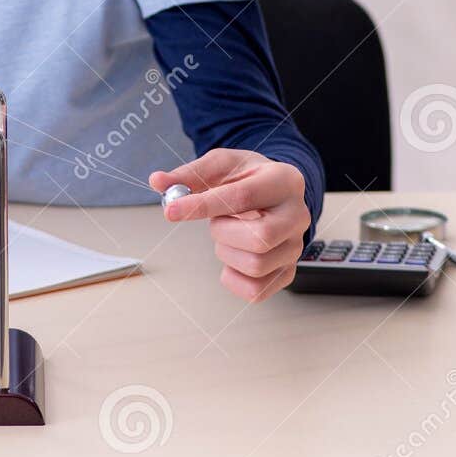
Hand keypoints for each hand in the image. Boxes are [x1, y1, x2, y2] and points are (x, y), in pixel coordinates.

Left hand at [149, 148, 308, 302]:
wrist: (273, 193)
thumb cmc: (248, 178)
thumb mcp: (220, 165)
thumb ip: (189, 174)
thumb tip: (158, 181)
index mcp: (284, 180)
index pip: (242, 197)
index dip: (201, 206)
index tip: (171, 210)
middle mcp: (298, 215)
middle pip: (260, 238)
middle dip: (223, 232)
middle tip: (219, 222)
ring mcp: (296, 246)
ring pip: (257, 265)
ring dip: (227, 252)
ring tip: (229, 235)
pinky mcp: (288, 271)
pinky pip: (257, 291)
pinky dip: (233, 279)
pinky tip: (232, 257)